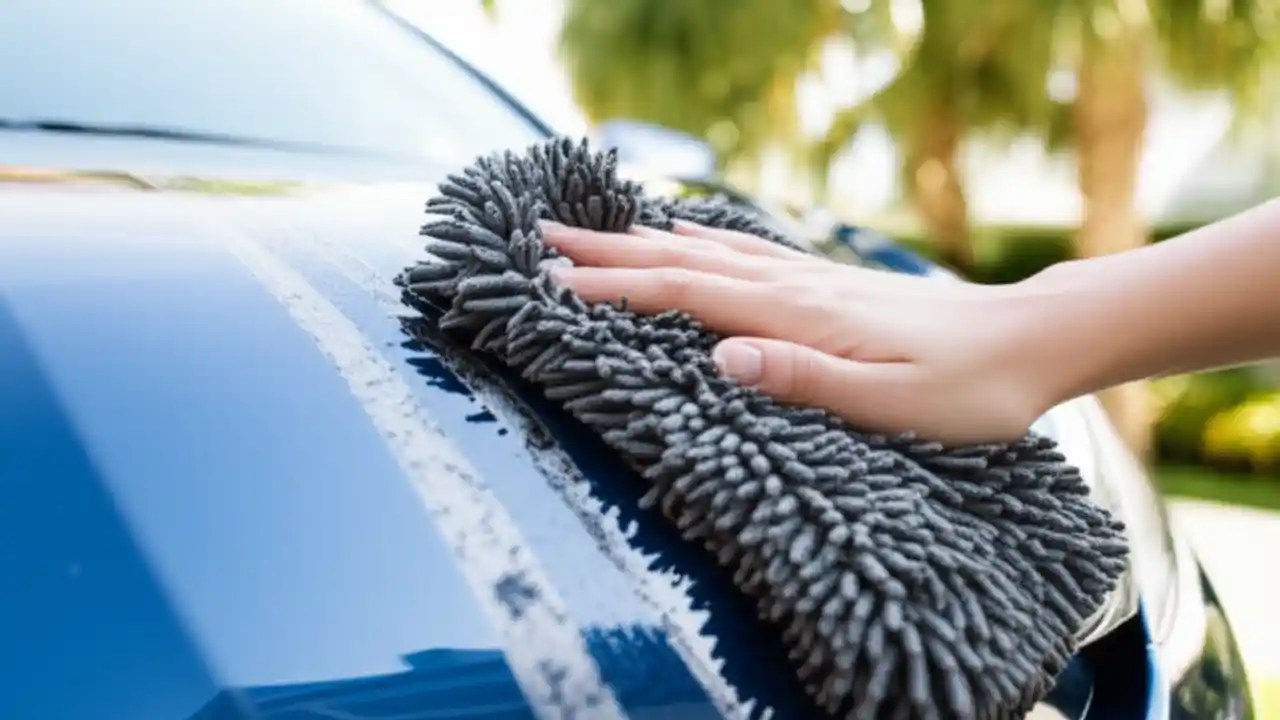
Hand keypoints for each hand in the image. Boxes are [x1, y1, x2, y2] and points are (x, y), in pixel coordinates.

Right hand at [540, 219, 1063, 444]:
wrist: (1029, 338)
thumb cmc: (968, 387)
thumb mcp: (893, 403)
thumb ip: (806, 380)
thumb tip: (722, 358)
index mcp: (800, 317)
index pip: (689, 295)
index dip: (619, 288)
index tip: (554, 281)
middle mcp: (796, 286)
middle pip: (684, 260)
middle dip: (611, 251)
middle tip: (543, 237)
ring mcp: (810, 278)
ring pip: (708, 249)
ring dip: (644, 239)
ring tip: (591, 227)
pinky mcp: (827, 282)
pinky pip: (745, 250)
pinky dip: (701, 237)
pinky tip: (686, 230)